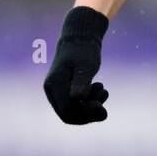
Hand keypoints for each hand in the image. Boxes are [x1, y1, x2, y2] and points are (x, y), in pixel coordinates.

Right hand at [43, 6, 109, 123]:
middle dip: (89, 112)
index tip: (101, 104)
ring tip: (102, 87)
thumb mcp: (86, 65)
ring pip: (74, 113)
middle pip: (70, 116)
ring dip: (92, 106)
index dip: (86, 114)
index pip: (67, 112)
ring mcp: (57, 92)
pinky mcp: (65, 92)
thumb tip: (77, 100)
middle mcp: (52, 91)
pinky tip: (102, 91)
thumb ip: (82, 82)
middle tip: (104, 94)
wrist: (80, 39)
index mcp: (54, 84)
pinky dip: (91, 103)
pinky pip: (78, 107)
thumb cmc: (84, 50)